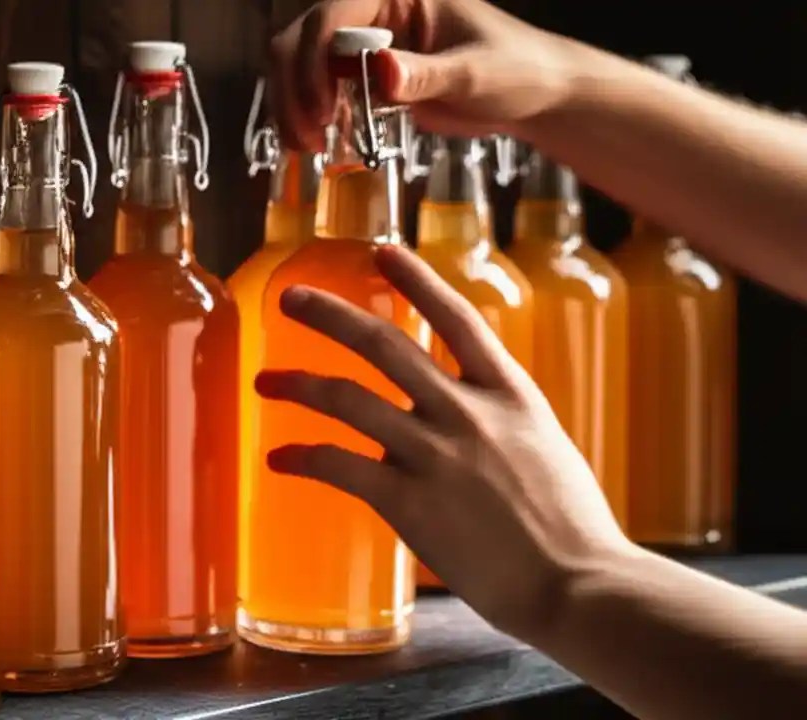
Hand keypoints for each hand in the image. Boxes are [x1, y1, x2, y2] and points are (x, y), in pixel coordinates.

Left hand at [255, 245, 633, 641]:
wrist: (578, 587)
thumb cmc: (572, 534)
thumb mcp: (545, 454)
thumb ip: (496, 432)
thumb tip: (448, 436)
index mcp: (511, 396)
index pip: (458, 318)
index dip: (418, 280)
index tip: (384, 251)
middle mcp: (468, 412)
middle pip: (386, 344)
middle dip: (331, 316)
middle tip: (291, 298)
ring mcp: (436, 454)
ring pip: (350, 398)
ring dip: (298, 384)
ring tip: (265, 381)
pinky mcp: (409, 501)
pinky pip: (339, 466)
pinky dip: (302, 458)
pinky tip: (278, 459)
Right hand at [269, 0, 593, 149]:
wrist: (533, 93)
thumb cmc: (516, 70)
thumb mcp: (475, 73)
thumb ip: (427, 73)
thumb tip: (381, 70)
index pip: (332, 15)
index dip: (314, 61)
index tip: (321, 110)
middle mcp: (372, 12)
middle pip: (302, 39)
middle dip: (294, 87)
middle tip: (308, 137)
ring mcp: (364, 43)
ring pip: (300, 64)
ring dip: (292, 105)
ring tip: (306, 147)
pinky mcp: (363, 75)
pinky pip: (318, 89)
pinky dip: (308, 117)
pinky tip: (315, 145)